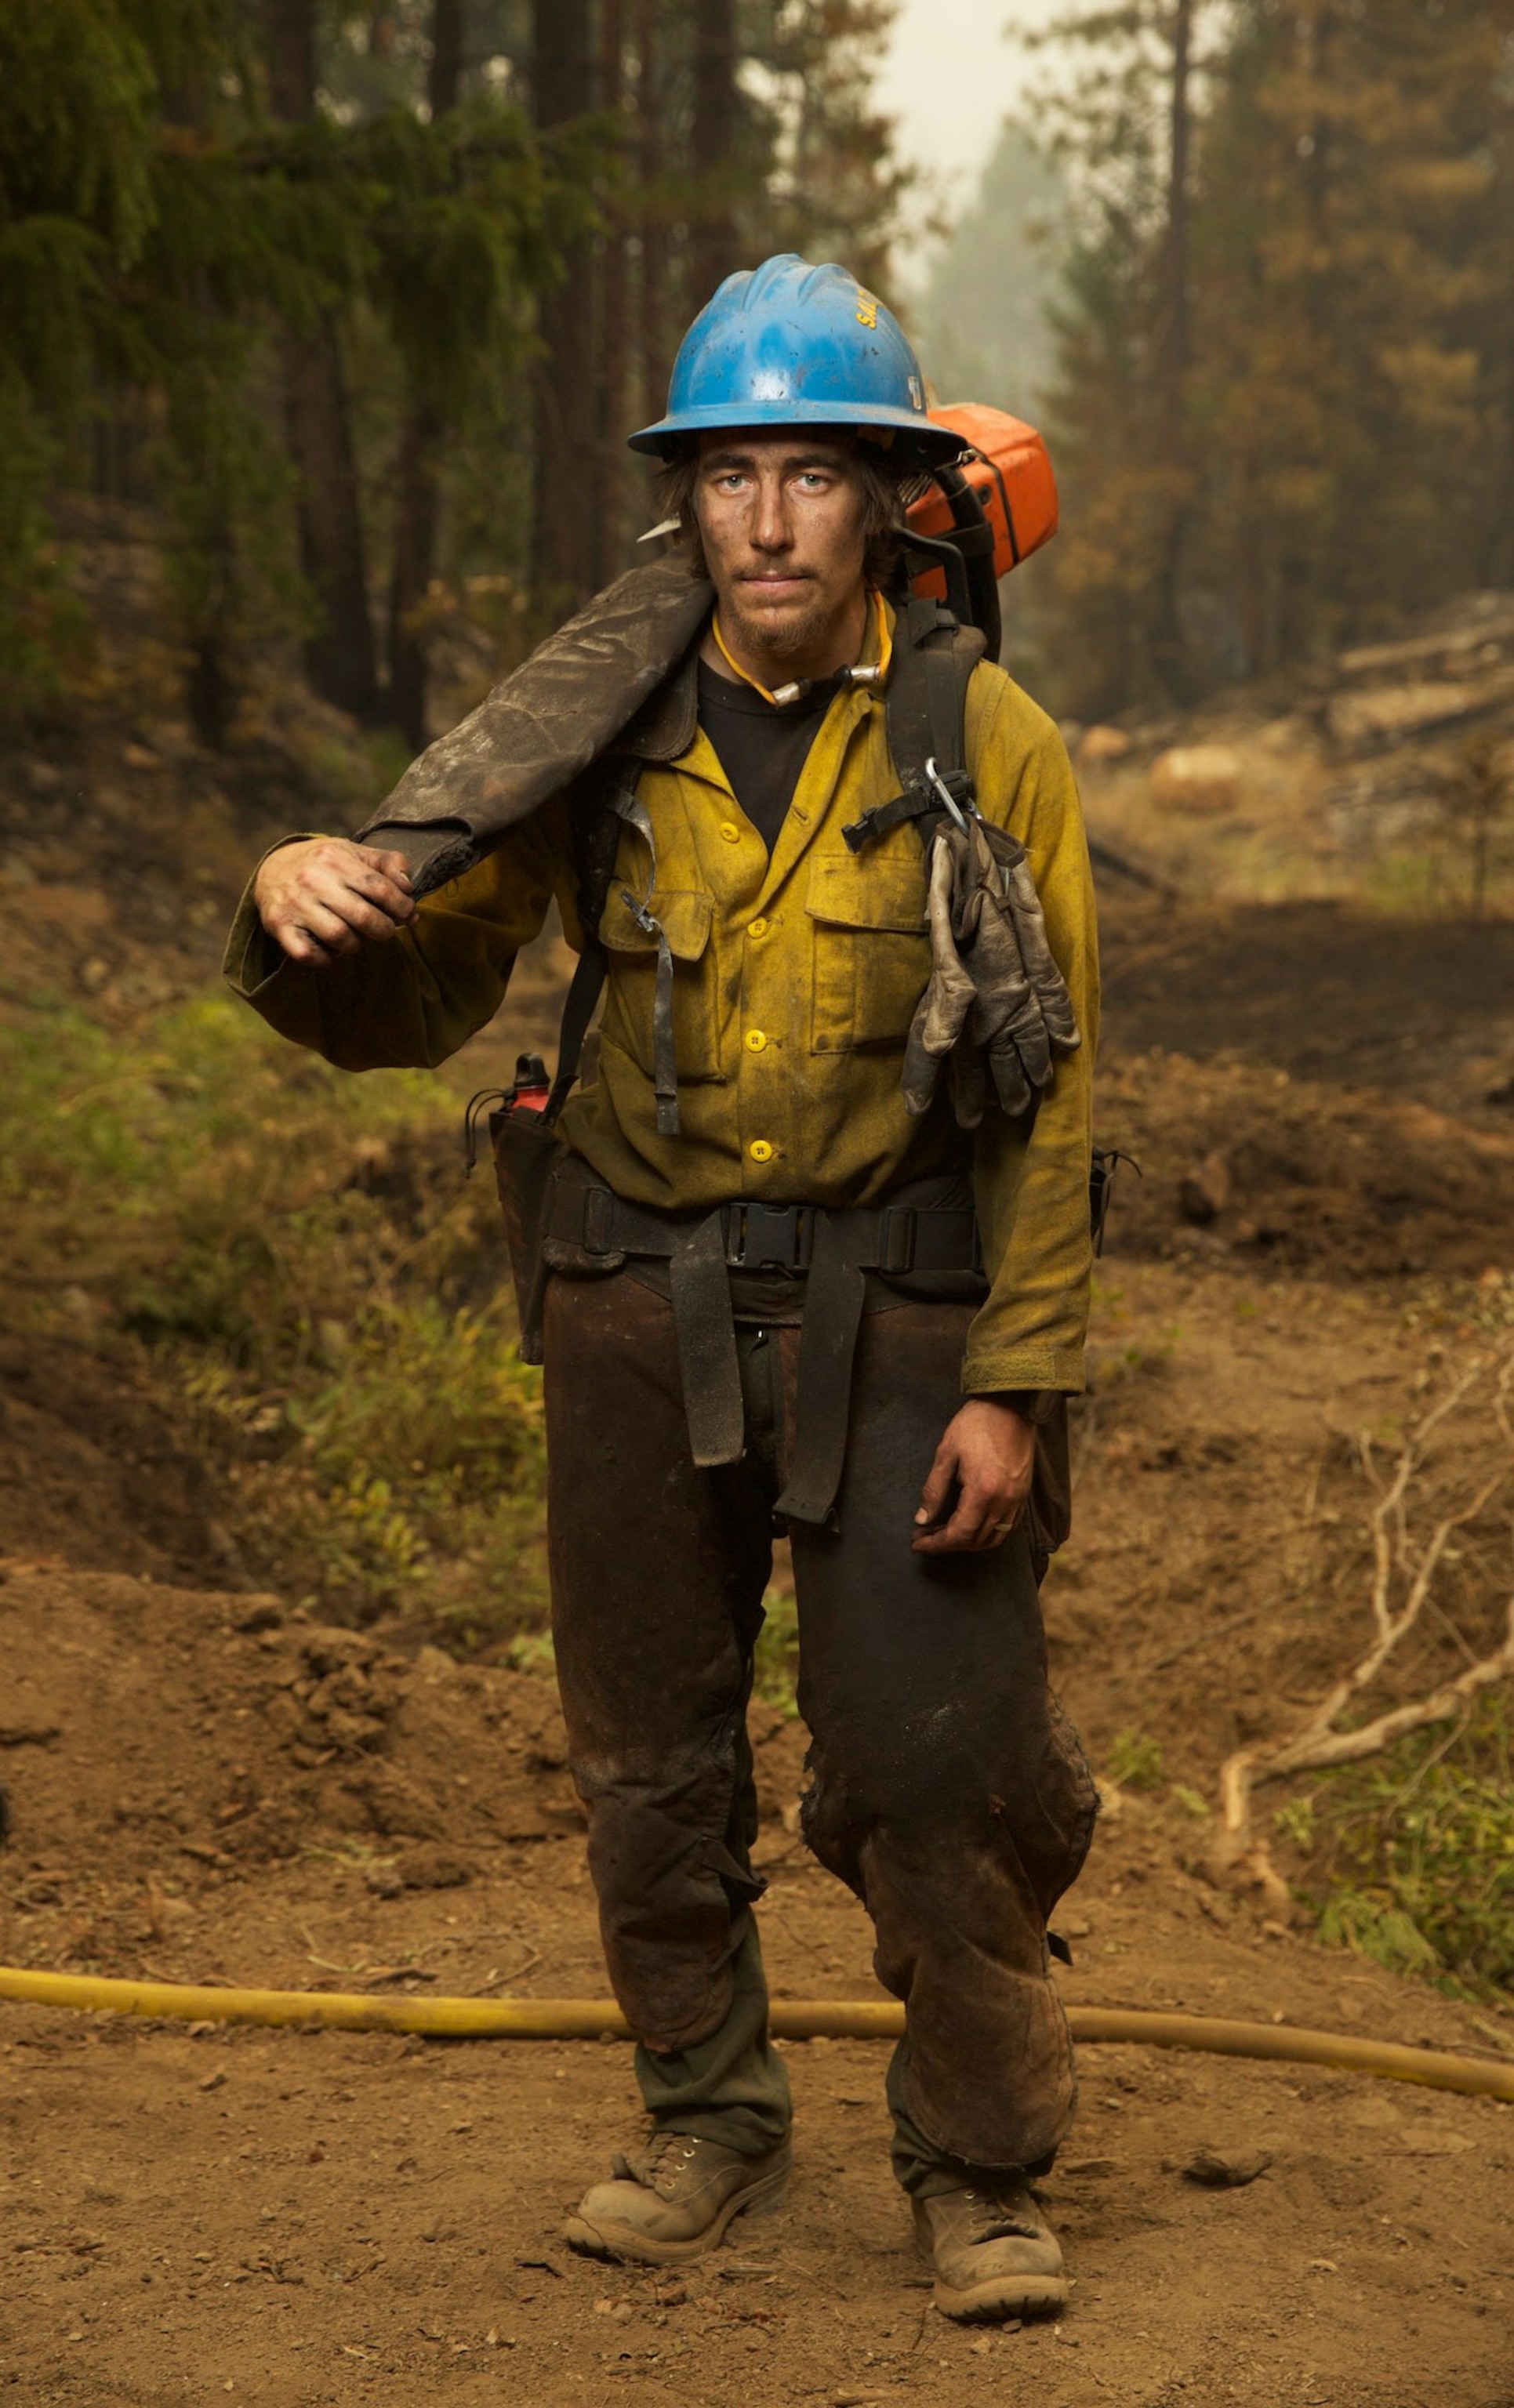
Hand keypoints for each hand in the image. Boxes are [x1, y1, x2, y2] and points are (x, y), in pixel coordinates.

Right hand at [254, 837, 416, 965]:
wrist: (273, 868)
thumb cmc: (325, 864)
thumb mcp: (355, 852)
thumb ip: (388, 863)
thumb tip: (408, 888)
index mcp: (336, 859)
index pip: (381, 889)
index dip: (402, 907)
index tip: (407, 914)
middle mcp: (313, 880)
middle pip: (364, 917)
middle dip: (384, 930)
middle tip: (384, 930)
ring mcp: (294, 904)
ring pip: (339, 938)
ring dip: (356, 945)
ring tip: (357, 938)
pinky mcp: (279, 925)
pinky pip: (308, 954)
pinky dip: (326, 959)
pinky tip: (332, 950)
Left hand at [912, 1398, 1034, 1554]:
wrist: (1010, 1405)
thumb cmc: (975, 1425)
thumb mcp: (946, 1454)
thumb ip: (933, 1490)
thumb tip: (922, 1519)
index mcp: (982, 1492)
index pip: (958, 1534)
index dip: (936, 1544)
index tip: (917, 1544)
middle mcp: (1003, 1501)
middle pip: (975, 1540)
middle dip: (948, 1544)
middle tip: (925, 1536)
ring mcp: (1017, 1499)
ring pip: (994, 1538)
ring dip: (969, 1542)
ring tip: (946, 1533)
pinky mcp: (1023, 1493)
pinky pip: (1008, 1526)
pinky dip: (988, 1532)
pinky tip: (971, 1522)